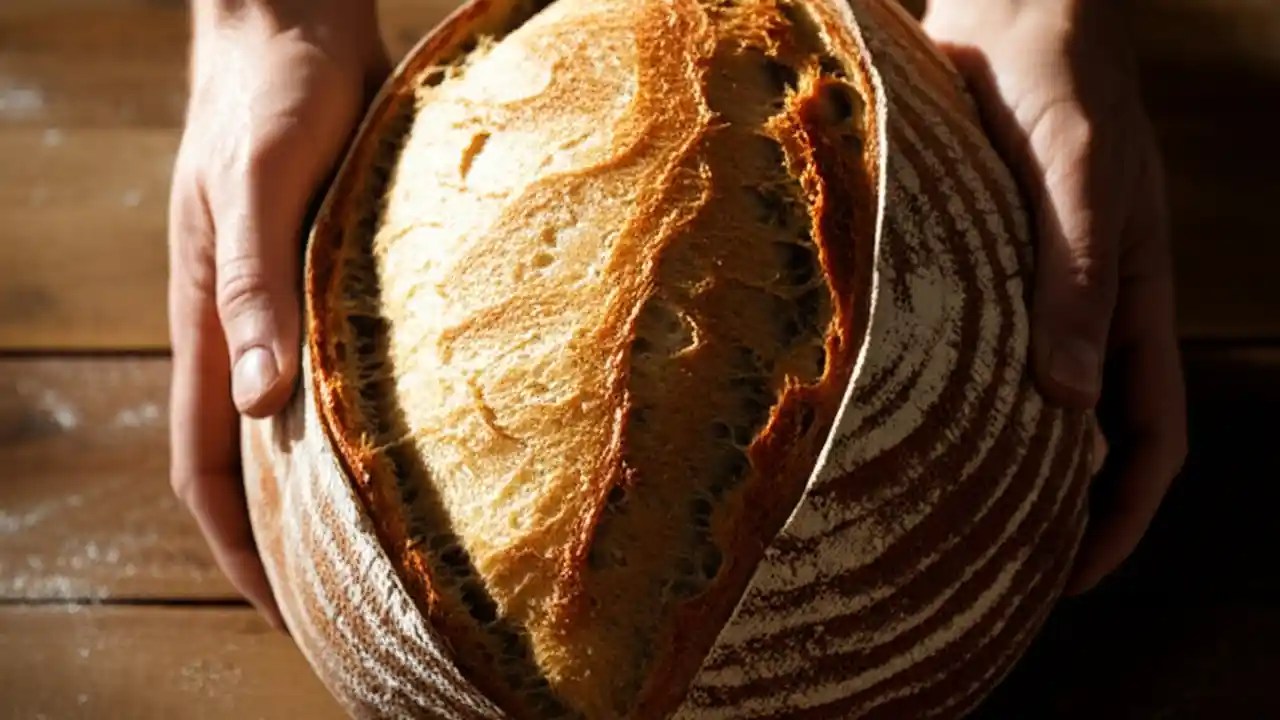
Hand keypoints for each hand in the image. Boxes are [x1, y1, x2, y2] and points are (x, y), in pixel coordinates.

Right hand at [168, 0, 388, 626]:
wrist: (294, 25)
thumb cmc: (271, 96)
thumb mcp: (262, 188)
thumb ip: (257, 289)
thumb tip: (263, 403)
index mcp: (212, 323)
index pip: (208, 466)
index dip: (236, 549)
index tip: (285, 613)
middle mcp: (244, 327)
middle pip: (252, 460)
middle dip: (284, 538)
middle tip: (349, 600)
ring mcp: (285, 303)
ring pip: (294, 418)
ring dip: (326, 484)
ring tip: (386, 542)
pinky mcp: (326, 274)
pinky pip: (334, 366)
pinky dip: (359, 417)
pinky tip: (412, 436)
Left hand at [921, 0, 1187, 593]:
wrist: (1010, 14)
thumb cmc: (1061, 84)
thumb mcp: (1081, 179)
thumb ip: (1081, 278)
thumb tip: (1070, 402)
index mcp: (1134, 303)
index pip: (1150, 437)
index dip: (1124, 516)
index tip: (1072, 577)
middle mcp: (1081, 307)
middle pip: (1082, 435)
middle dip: (1050, 506)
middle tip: (983, 567)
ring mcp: (1024, 286)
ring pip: (1016, 396)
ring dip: (989, 454)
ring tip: (926, 513)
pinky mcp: (968, 259)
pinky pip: (962, 342)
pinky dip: (939, 387)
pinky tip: (887, 415)